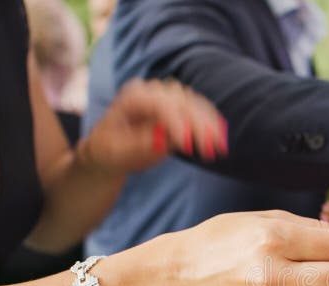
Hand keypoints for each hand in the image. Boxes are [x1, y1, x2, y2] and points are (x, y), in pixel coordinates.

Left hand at [77, 79, 227, 175]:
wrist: (109, 149)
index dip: (177, 124)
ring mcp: (165, 96)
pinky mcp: (177, 105)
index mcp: (133, 97)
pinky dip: (210, 121)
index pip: (160, 104)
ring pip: (194, 103)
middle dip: (200, 125)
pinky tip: (219, 135)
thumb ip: (141, 142)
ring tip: (219, 145)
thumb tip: (165, 137)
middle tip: (213, 149)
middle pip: (182, 101)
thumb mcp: (118, 150)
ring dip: (209, 123)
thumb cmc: (110, 151)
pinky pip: (198, 108)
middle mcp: (151, 91)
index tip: (189, 146)